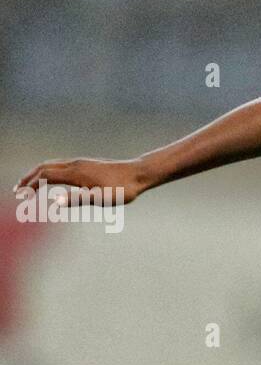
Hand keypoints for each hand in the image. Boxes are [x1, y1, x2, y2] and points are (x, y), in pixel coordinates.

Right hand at [14, 157, 146, 205]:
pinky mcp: (87, 164)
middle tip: (17, 190)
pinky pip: (61, 166)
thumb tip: (55, 202)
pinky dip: (50, 172)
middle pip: (44, 167)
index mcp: (75, 172)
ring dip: (38, 174)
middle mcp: (75, 164)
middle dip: (29, 178)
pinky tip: (52, 180)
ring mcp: (81, 163)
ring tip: (30, 184)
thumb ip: (78, 200)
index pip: (45, 176)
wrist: (139, 174)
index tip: (21, 197)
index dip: (31, 186)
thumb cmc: (122, 189)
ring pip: (52, 165)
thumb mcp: (101, 199)